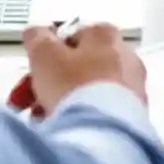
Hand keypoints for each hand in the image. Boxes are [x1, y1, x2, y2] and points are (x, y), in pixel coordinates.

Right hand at [23, 23, 147, 115]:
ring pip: (88, 89)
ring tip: (42, 117)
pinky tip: (65, 127)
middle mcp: (125, 56)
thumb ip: (38, 38)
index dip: (48, 52)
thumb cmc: (76, 88)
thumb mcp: (44, 55)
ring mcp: (131, 86)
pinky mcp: (132, 113)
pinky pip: (100, 110)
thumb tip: (36, 32)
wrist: (102, 131)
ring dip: (63, 100)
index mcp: (105, 34)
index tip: (35, 67)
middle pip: (79, 65)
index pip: (72, 36)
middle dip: (51, 81)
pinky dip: (82, 115)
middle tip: (30, 97)